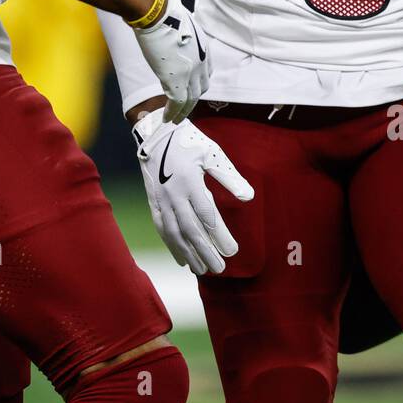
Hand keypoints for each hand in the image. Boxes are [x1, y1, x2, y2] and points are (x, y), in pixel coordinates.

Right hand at [130, 0, 209, 122]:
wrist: (158, 14)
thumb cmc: (165, 13)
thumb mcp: (182, 26)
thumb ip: (180, 36)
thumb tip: (169, 36)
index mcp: (204, 49)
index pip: (206, 72)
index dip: (199, 82)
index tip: (191, 88)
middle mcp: (201, 62)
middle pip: (201, 88)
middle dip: (193, 99)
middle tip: (184, 108)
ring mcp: (190, 73)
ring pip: (190, 100)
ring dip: (183, 112)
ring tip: (175, 120)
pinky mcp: (176, 80)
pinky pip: (177, 103)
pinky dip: (173, 113)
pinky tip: (168, 119)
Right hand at [132, 109, 254, 275]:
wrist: (155, 132)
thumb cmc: (189, 142)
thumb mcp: (212, 154)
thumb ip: (229, 177)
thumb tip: (249, 197)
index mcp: (190, 182)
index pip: (207, 215)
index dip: (219, 235)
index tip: (232, 251)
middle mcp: (174, 194)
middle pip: (191, 229)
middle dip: (205, 251)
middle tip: (219, 269)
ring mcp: (161, 199)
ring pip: (175, 232)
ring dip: (188, 253)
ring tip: (201, 270)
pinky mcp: (153, 202)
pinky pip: (162, 228)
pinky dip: (171, 245)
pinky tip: (181, 258)